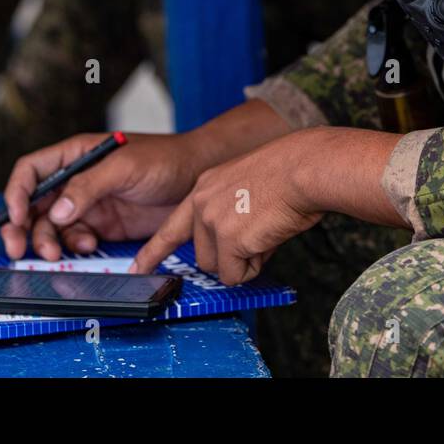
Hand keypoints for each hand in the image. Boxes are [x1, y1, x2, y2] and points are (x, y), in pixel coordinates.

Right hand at [0, 100, 292, 260]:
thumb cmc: (164, 159)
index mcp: (74, 155)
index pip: (31, 171)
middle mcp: (76, 180)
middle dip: (23, 228)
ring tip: (57, 253)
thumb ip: (89, 186)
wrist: (198, 177)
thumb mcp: (124, 167)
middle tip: (19, 250)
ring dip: (49, 242)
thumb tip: (57, 211)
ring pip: (53, 227)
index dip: (16, 193)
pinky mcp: (104, 225)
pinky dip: (75, 248)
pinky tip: (89, 247)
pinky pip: (77, 240)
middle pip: (34, 205)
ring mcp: (89, 204)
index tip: (15, 217)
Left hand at [131, 127, 404, 283]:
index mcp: (204, 187)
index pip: (172, 225)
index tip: (138, 269)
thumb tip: (234, 251)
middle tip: (256, 237)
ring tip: (264, 234)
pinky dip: (256, 266)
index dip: (154, 250)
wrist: (305, 168)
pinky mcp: (230, 241)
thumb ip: (229, 213)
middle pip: (202, 256)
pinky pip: (238, 275)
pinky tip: (269, 240)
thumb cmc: (289, 174)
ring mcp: (213, 222)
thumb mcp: (245, 185)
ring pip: (219, 269)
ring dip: (243, 262)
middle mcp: (202, 203)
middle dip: (229, 257)